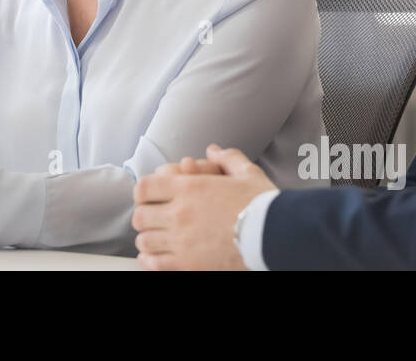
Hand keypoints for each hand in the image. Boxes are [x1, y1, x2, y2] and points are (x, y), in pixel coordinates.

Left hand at [132, 143, 277, 269]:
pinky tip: (157, 257)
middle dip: (145, 215)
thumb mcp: (247, 174)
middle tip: (154, 218)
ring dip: (148, 237)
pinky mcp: (187, 264)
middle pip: (140, 215)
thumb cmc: (262, 207)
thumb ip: (228, 159)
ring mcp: (181, 241)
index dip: (144, 191)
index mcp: (189, 188)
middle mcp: (180, 213)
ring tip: (157, 238)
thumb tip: (214, 150)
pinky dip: (150, 260)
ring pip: (144, 240)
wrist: (274, 237)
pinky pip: (154, 263)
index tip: (149, 196)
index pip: (144, 187)